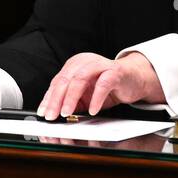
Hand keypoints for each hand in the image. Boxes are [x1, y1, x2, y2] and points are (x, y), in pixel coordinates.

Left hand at [36, 51, 164, 119]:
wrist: (135, 79)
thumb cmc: (109, 86)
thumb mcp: (86, 96)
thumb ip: (72, 102)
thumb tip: (55, 114)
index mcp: (75, 65)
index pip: (57, 82)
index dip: (48, 98)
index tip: (43, 113)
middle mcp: (85, 62)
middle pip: (65, 80)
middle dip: (55, 100)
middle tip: (51, 116)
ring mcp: (99, 65)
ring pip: (80, 79)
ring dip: (71, 98)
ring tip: (66, 113)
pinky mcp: (115, 71)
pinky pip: (103, 84)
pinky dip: (96, 98)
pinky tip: (93, 110)